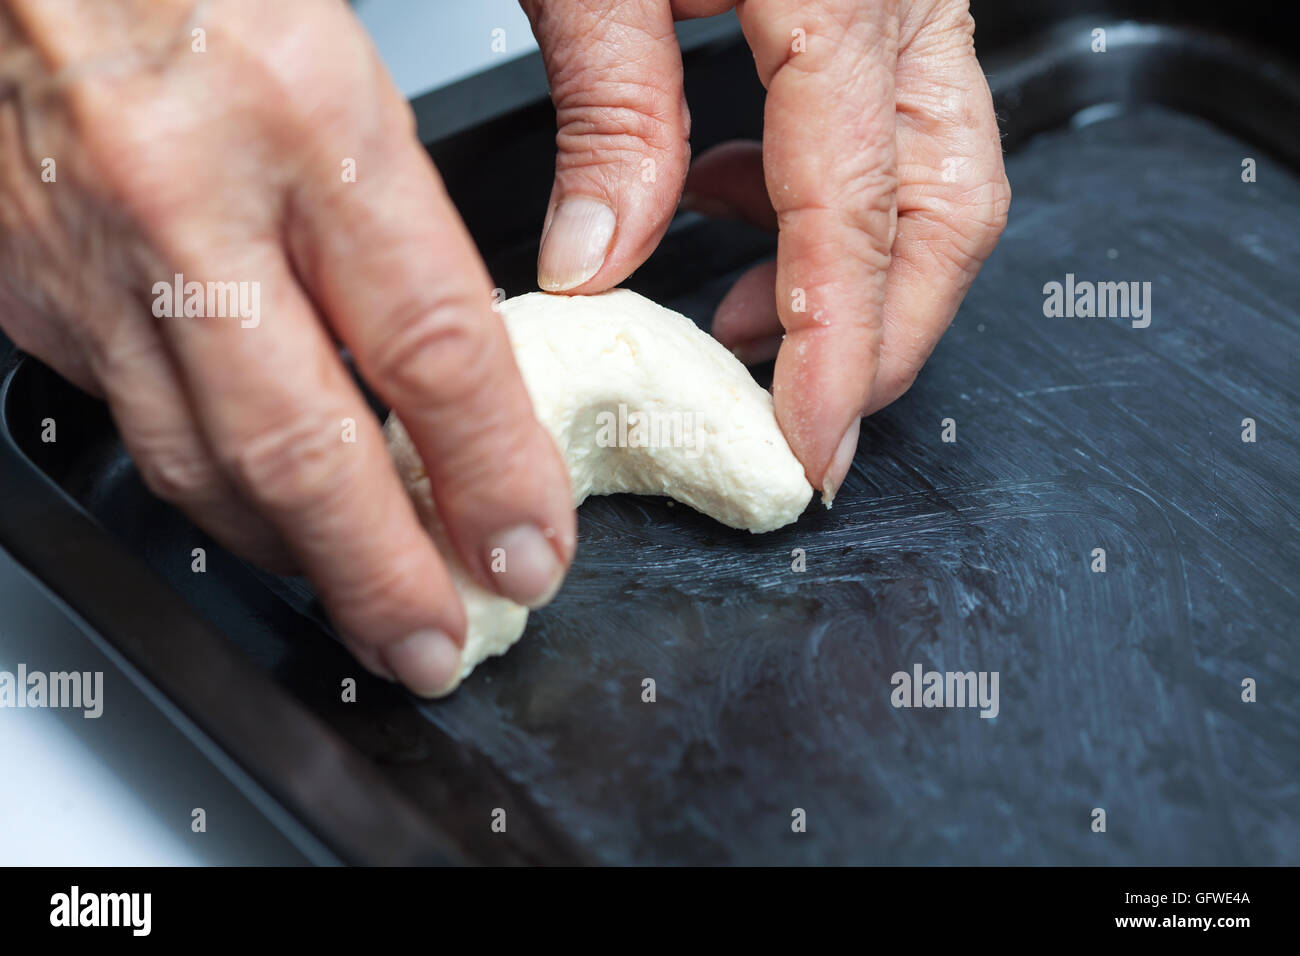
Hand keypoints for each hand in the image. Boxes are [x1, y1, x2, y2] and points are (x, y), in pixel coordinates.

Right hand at [0, 0, 574, 695]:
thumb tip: (468, 350)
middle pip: (306, 451)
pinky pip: (132, 420)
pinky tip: (258, 511)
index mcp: (303, 111)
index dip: (494, 472)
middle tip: (439, 643)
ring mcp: (90, 253)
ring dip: (292, 557)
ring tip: (360, 605)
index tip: (531, 545)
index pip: (432, 347)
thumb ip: (410, 198)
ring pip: (201, 465)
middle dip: (383, 574)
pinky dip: (209, 484)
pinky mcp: (29, 285)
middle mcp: (184, 196)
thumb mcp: (349, 40)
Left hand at [522, 0, 1009, 498]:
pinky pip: (894, 129)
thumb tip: (597, 260)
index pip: (856, 212)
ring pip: (938, 180)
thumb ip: (612, 112)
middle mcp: (907, 1)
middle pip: (946, 214)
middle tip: (806, 423)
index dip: (837, 350)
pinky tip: (731, 202)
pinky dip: (824, 200)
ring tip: (738, 321)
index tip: (807, 443)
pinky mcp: (886, 4)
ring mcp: (911, 2)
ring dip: (852, 280)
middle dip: (884, 342)